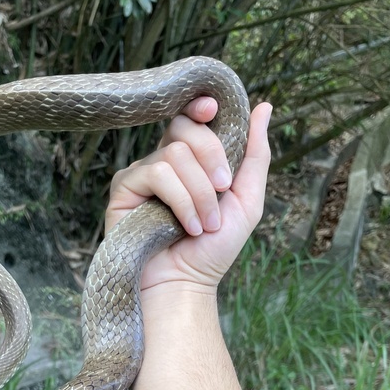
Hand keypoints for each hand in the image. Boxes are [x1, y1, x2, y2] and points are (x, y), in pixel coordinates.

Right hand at [105, 98, 271, 291]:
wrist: (186, 283)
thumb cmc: (213, 250)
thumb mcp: (247, 200)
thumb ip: (255, 155)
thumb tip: (264, 107)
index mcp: (192, 160)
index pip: (192, 117)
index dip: (200, 106)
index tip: (213, 110)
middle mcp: (165, 162)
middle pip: (184, 127)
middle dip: (212, 157)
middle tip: (223, 191)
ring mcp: (143, 173)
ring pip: (175, 154)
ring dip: (199, 192)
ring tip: (203, 224)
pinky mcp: (125, 188)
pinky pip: (157, 173)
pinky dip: (180, 200)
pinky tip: (185, 226)